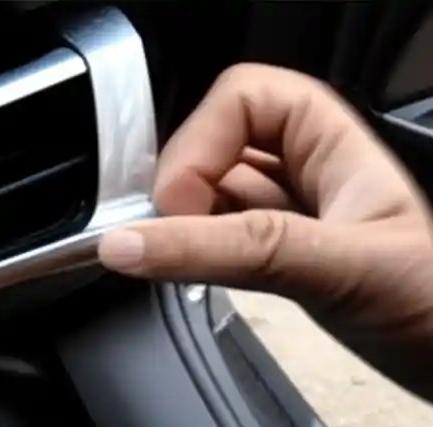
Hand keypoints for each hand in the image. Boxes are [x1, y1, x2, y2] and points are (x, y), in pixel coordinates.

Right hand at [98, 63, 432, 396]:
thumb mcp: (338, 267)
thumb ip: (234, 253)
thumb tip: (136, 243)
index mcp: (334, 144)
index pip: (241, 99)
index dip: (200, 143)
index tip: (180, 205)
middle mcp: (307, 174)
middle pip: (211, 148)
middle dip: (179, 189)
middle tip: (165, 238)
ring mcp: (289, 222)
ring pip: (205, 200)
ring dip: (178, 228)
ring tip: (173, 263)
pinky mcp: (276, 267)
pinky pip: (212, 245)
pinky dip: (188, 259)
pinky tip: (187, 279)